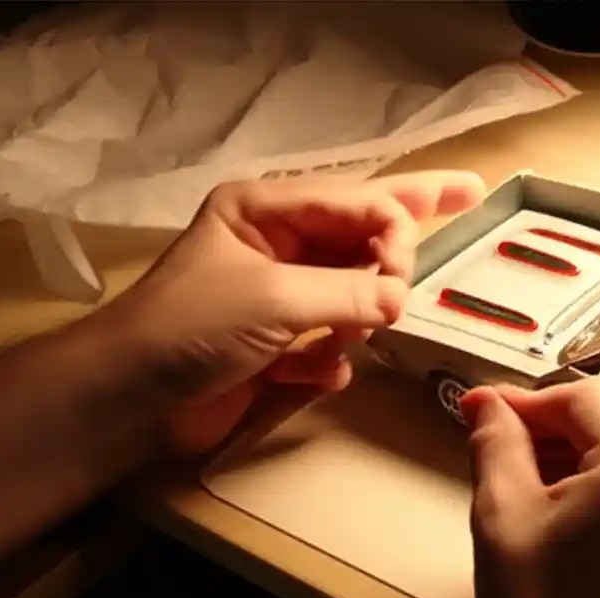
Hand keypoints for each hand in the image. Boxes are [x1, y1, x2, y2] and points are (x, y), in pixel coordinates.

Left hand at [106, 171, 485, 453]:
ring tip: (355, 337)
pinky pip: (332, 342)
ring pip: (354, 290)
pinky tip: (325, 372)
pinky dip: (334, 359)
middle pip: (361, 230)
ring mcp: (280, 296)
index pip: (355, 200)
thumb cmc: (191, 328)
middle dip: (406, 227)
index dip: (396, 224)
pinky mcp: (279, 345)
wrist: (129, 401)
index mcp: (265, 209)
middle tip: (470, 194)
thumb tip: (403, 298)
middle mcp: (277, 244)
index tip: (405, 271)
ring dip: (364, 315)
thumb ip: (351, 291)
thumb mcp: (275, 298)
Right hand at [461, 378, 599, 597]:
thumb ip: (497, 443)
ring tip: (544, 472)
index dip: (532, 400)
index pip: (587, 398)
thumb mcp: (505, 517)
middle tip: (514, 437)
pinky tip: (584, 499)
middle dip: (568, 416)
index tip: (491, 411)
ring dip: (599, 440)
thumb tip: (488, 402)